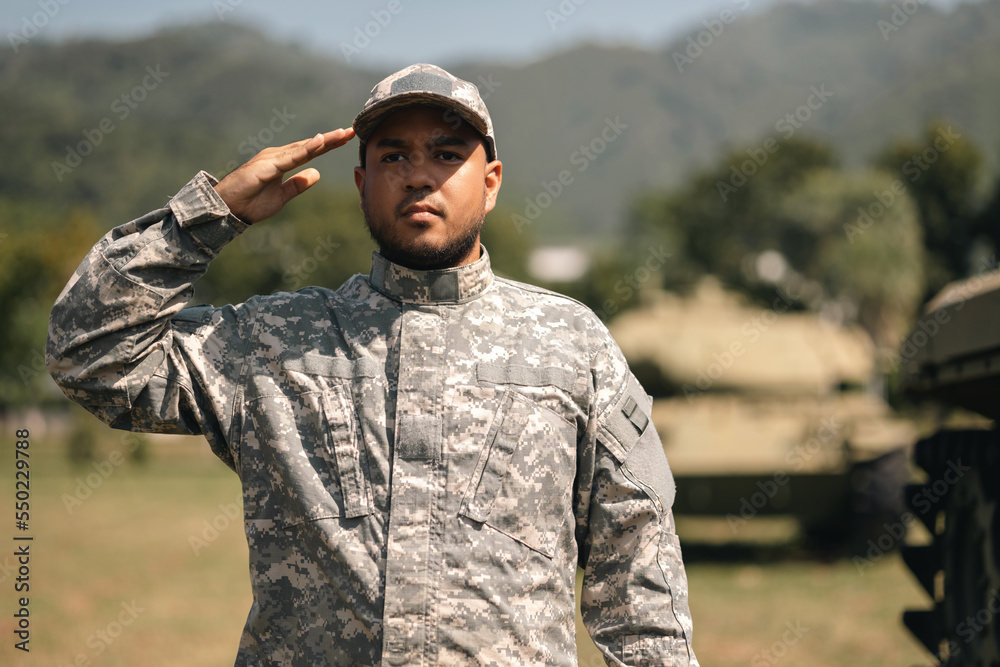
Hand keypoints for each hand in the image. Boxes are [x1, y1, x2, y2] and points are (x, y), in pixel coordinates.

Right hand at [214, 128, 355, 223]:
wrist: (228, 209)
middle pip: (310, 146)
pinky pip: (291, 158)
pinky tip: (319, 142)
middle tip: (352, 130)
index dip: (329, 145)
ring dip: (323, 141)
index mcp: (282, 162)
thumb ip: (298, 185)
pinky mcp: (267, 166)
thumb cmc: (251, 202)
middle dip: (331, 139)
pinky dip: (306, 149)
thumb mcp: (282, 196)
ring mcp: (272, 159)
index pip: (311, 151)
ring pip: (303, 148)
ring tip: (342, 134)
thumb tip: (317, 174)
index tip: (347, 138)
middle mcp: (278, 156)